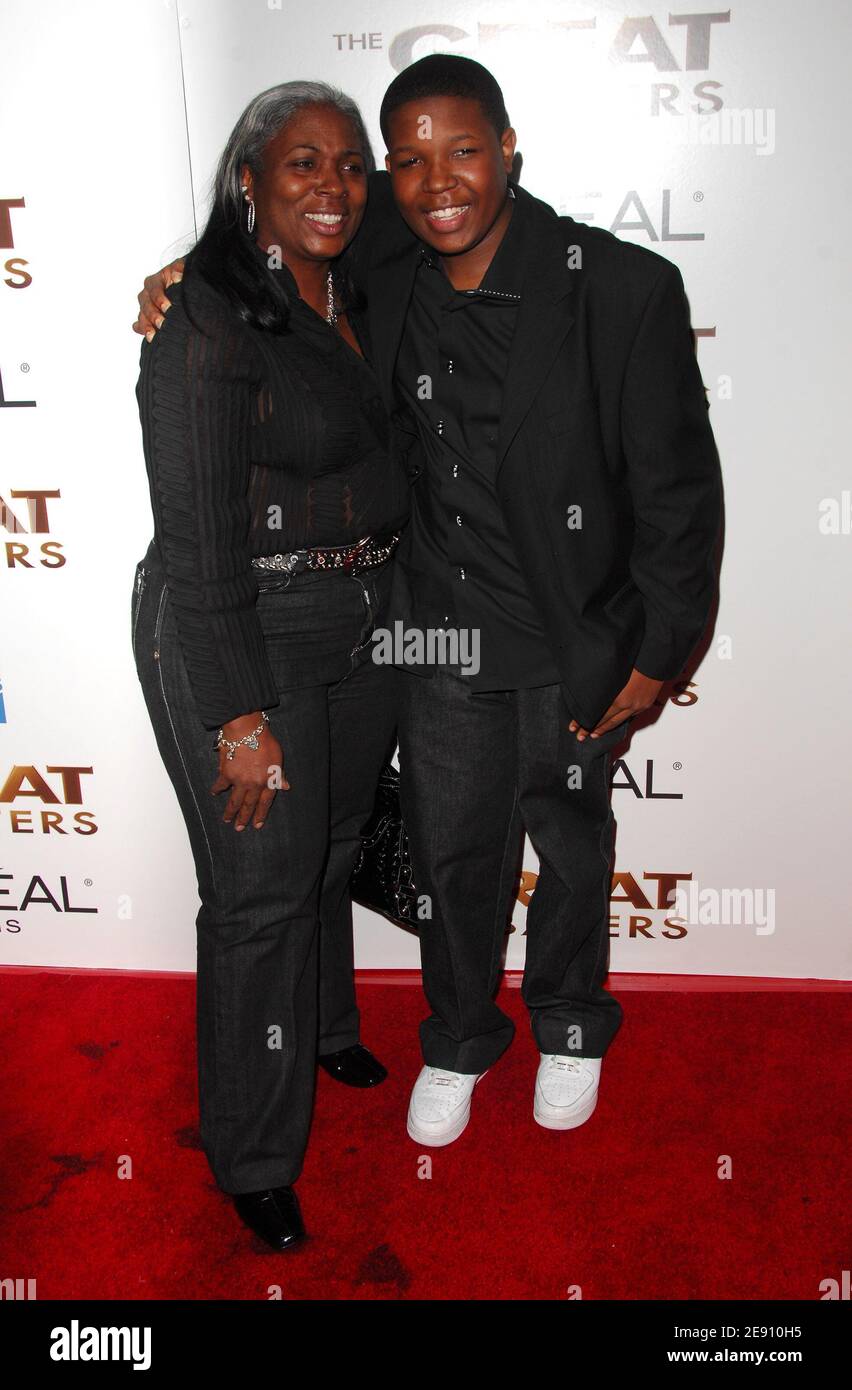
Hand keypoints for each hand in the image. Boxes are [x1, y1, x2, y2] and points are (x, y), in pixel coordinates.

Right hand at [132, 258, 185, 339]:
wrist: (184, 285)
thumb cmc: (183, 276)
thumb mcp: (184, 269)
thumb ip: (180, 269)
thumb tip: (176, 276)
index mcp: (155, 281)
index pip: (153, 289)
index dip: (159, 298)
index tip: (167, 307)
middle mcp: (147, 294)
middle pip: (146, 304)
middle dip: (153, 315)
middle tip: (161, 324)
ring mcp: (146, 306)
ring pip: (142, 315)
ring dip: (146, 325)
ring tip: (152, 336)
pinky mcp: (147, 317)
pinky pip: (140, 324)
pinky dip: (143, 330)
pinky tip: (148, 338)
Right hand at [210, 714, 287, 830]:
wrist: (247, 731)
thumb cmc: (265, 741)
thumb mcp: (278, 758)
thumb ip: (279, 774)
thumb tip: (285, 786)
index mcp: (268, 781)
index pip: (265, 802)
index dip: (261, 814)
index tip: (257, 825)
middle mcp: (254, 784)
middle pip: (249, 805)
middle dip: (244, 818)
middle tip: (239, 828)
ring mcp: (239, 780)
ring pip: (234, 800)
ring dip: (230, 812)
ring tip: (227, 819)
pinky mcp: (226, 773)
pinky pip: (221, 785)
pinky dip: (216, 790)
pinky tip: (214, 794)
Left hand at [569, 668, 663, 741]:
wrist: (655, 661)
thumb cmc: (635, 661)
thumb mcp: (616, 674)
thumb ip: (605, 686)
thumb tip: (592, 694)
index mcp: (620, 698)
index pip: (598, 715)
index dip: (585, 722)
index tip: (575, 727)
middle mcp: (629, 705)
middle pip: (607, 722)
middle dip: (592, 729)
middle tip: (580, 736)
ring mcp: (638, 706)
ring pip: (619, 722)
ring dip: (606, 728)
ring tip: (595, 734)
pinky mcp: (645, 705)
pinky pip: (630, 716)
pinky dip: (620, 720)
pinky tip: (613, 723)